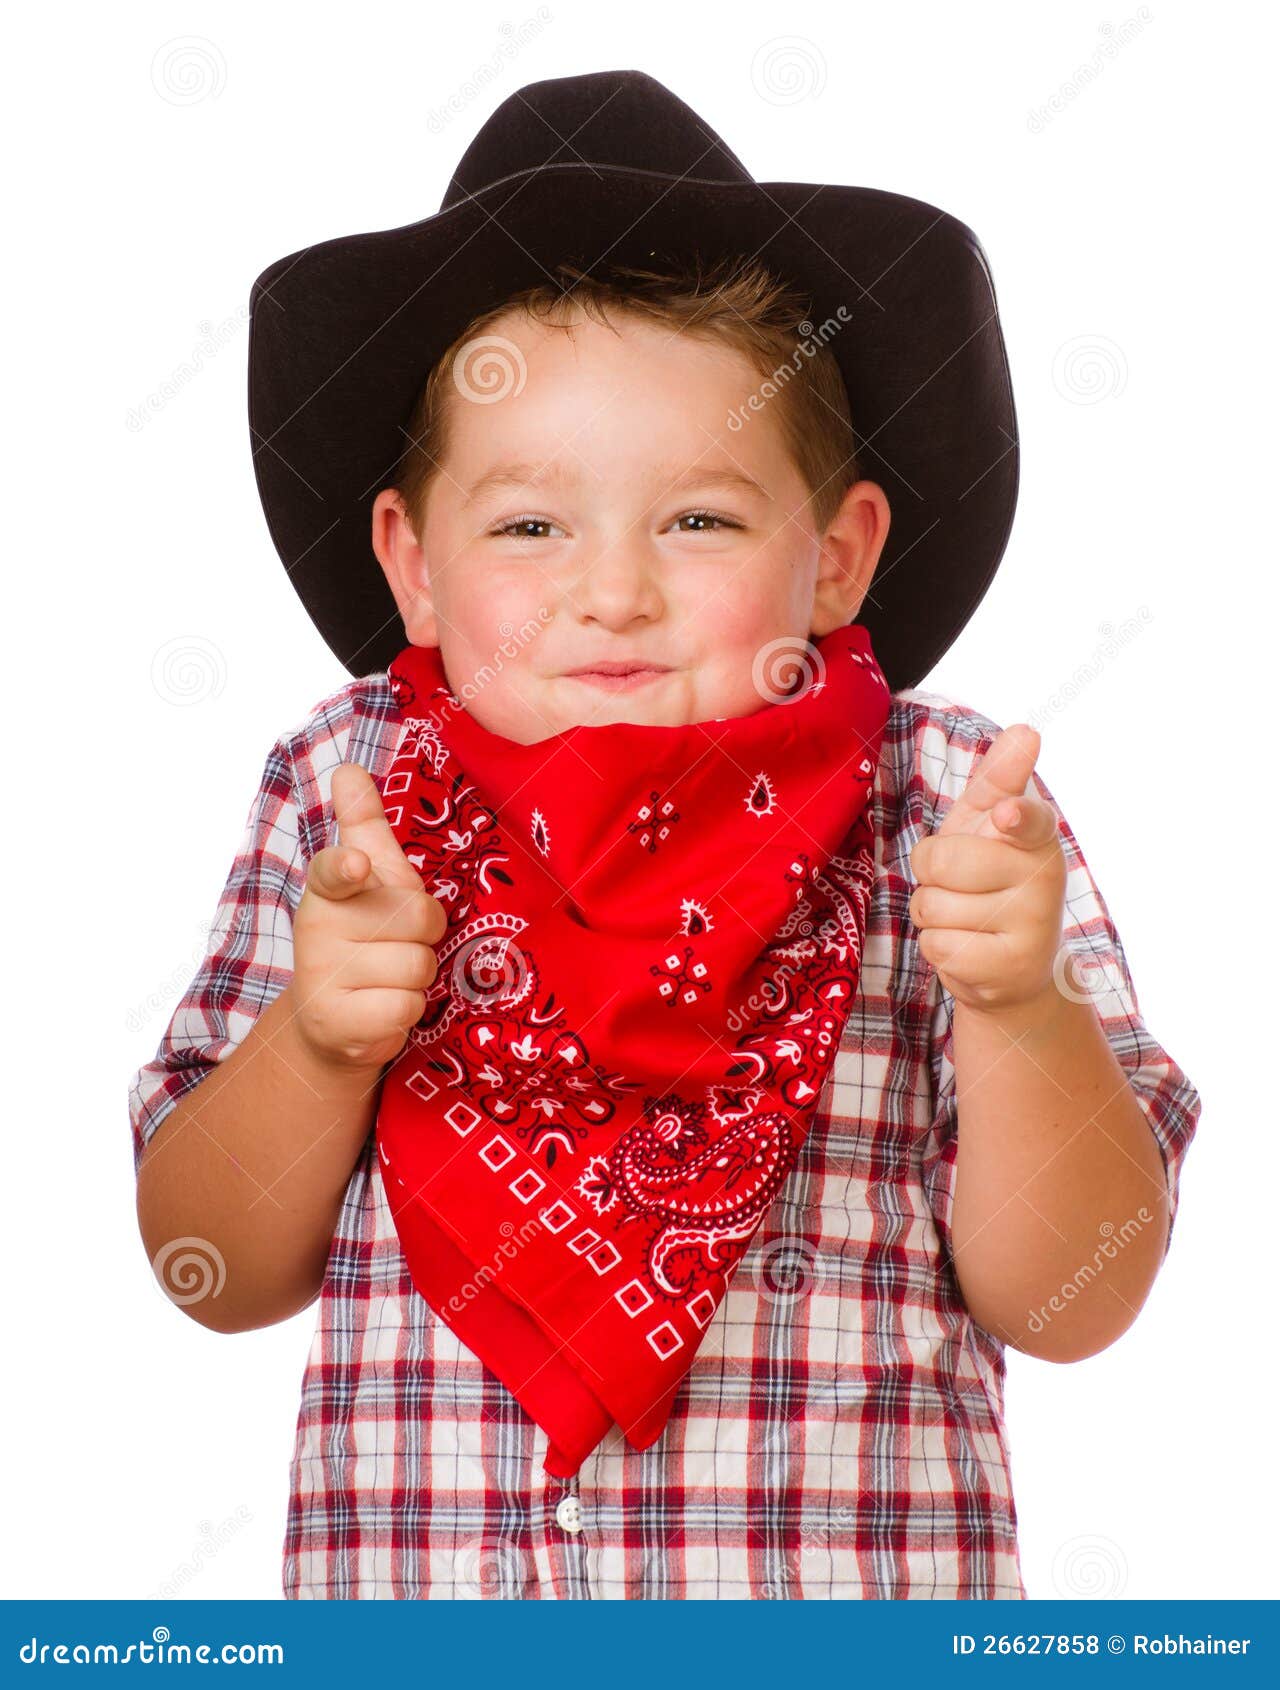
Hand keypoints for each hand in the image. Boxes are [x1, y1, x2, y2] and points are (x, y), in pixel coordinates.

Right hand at [289, 762, 447, 1071]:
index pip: (333, 871)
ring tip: (389, 977)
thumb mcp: (372, 877)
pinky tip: (382, 1008)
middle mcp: (316, 929)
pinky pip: (407, 1006)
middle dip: (424, 933)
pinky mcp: (336, 1023)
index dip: (347, 867)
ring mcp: (322, 978)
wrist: (335, 1021)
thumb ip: (362, 824)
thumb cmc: (366, 936)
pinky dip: (408, 1010)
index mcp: (327, 888)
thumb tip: (348, 768)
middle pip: (415, 917)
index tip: (356, 865)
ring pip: (417, 966)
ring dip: (419, 974)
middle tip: (398, 942)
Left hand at [907, 724, 1065, 1015]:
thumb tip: (1025, 731)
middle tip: (958, 883)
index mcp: (1038, 834)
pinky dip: (938, 948)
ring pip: (934, 906)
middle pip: (943, 860)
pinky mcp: (1013, 968)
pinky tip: (968, 949)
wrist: (1013, 965)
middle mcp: (1045, 877)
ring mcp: (1034, 926)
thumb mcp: (986, 823)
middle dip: (931, 873)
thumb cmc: (989, 879)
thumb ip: (999, 779)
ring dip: (933, 913)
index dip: (1014, 815)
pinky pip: (938, 946)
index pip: (1030, 819)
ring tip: (966, 919)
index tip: (1004, 814)